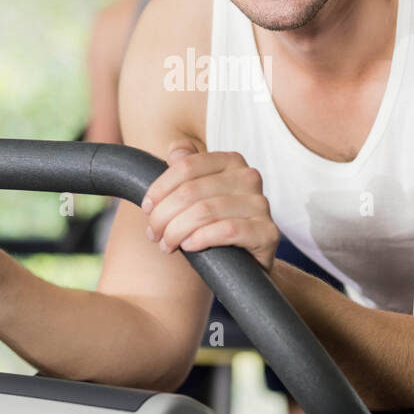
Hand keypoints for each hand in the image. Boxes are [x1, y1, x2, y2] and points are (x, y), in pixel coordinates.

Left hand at [141, 140, 279, 272]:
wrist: (247, 264)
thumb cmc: (216, 224)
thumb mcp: (198, 195)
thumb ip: (187, 169)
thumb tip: (175, 149)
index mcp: (230, 161)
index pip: (186, 166)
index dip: (160, 188)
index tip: (146, 208)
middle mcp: (249, 177)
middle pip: (191, 191)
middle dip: (163, 215)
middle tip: (153, 234)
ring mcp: (261, 204)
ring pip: (205, 211)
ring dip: (176, 231)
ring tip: (166, 244)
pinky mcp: (267, 232)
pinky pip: (226, 230)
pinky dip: (201, 238)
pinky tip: (189, 246)